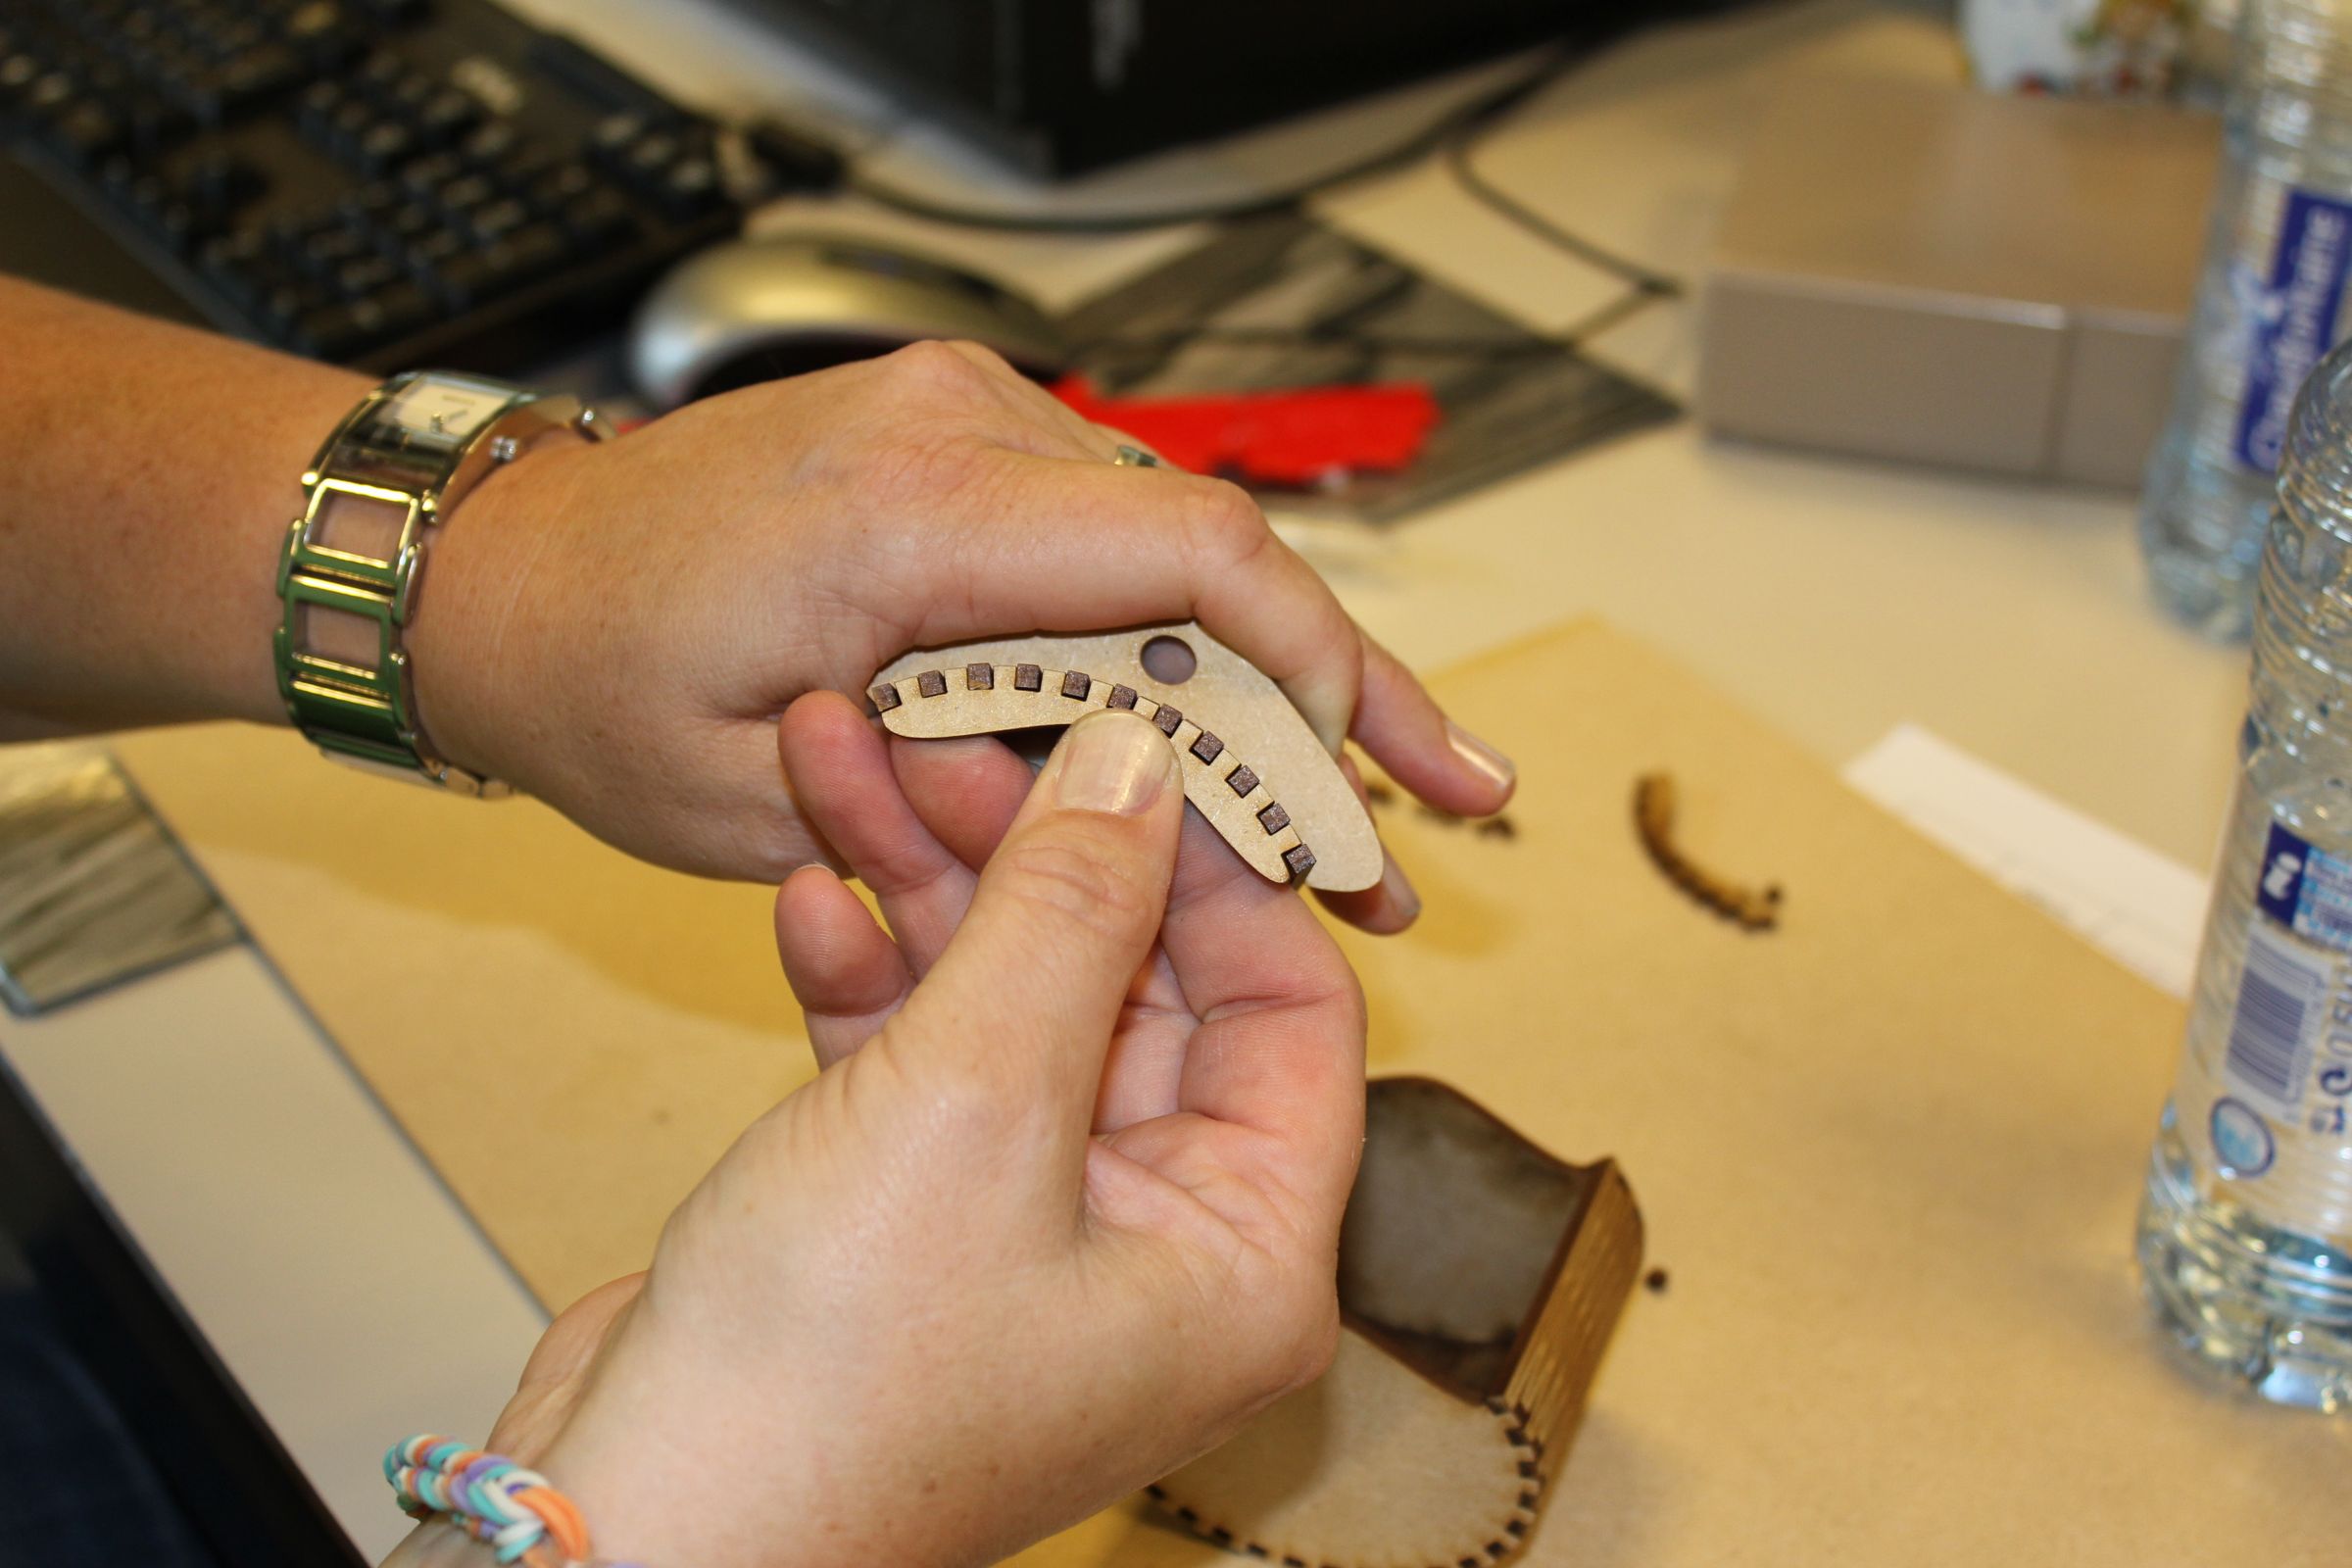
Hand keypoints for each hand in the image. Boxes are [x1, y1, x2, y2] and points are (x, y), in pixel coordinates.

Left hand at [406, 341, 1514, 927]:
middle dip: (1340, 693)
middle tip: (1443, 809)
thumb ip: (969, 794)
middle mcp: (960, 429)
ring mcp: (965, 421)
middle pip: (1220, 552)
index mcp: (915, 510)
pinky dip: (1186, 637)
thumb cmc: (598, 683)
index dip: (1320, 674)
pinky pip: (1111, 540)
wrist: (502, 578)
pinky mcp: (961, 448)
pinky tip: (1245, 729)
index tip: (1388, 785)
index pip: (1195, 560)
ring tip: (1362, 798)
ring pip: (1181, 550)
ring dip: (1272, 676)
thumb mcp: (778, 801)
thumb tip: (1155, 799)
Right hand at [459, 700, 1366, 1567]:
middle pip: (1140, 986)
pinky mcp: (908, 1223)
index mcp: (1242, 1252)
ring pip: (1014, 1005)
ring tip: (846, 756)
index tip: (1137, 742)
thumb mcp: (975, 1105)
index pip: (1291, 1005)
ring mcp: (1027, 1232)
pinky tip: (807, 894)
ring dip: (934, 884)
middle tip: (957, 730)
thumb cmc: (828, 1390)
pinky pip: (920, 1064)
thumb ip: (1068, 914)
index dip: (1217, 861)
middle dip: (1040, 848)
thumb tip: (1143, 763)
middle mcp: (1155, 1245)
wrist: (624, 1536)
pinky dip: (869, 978)